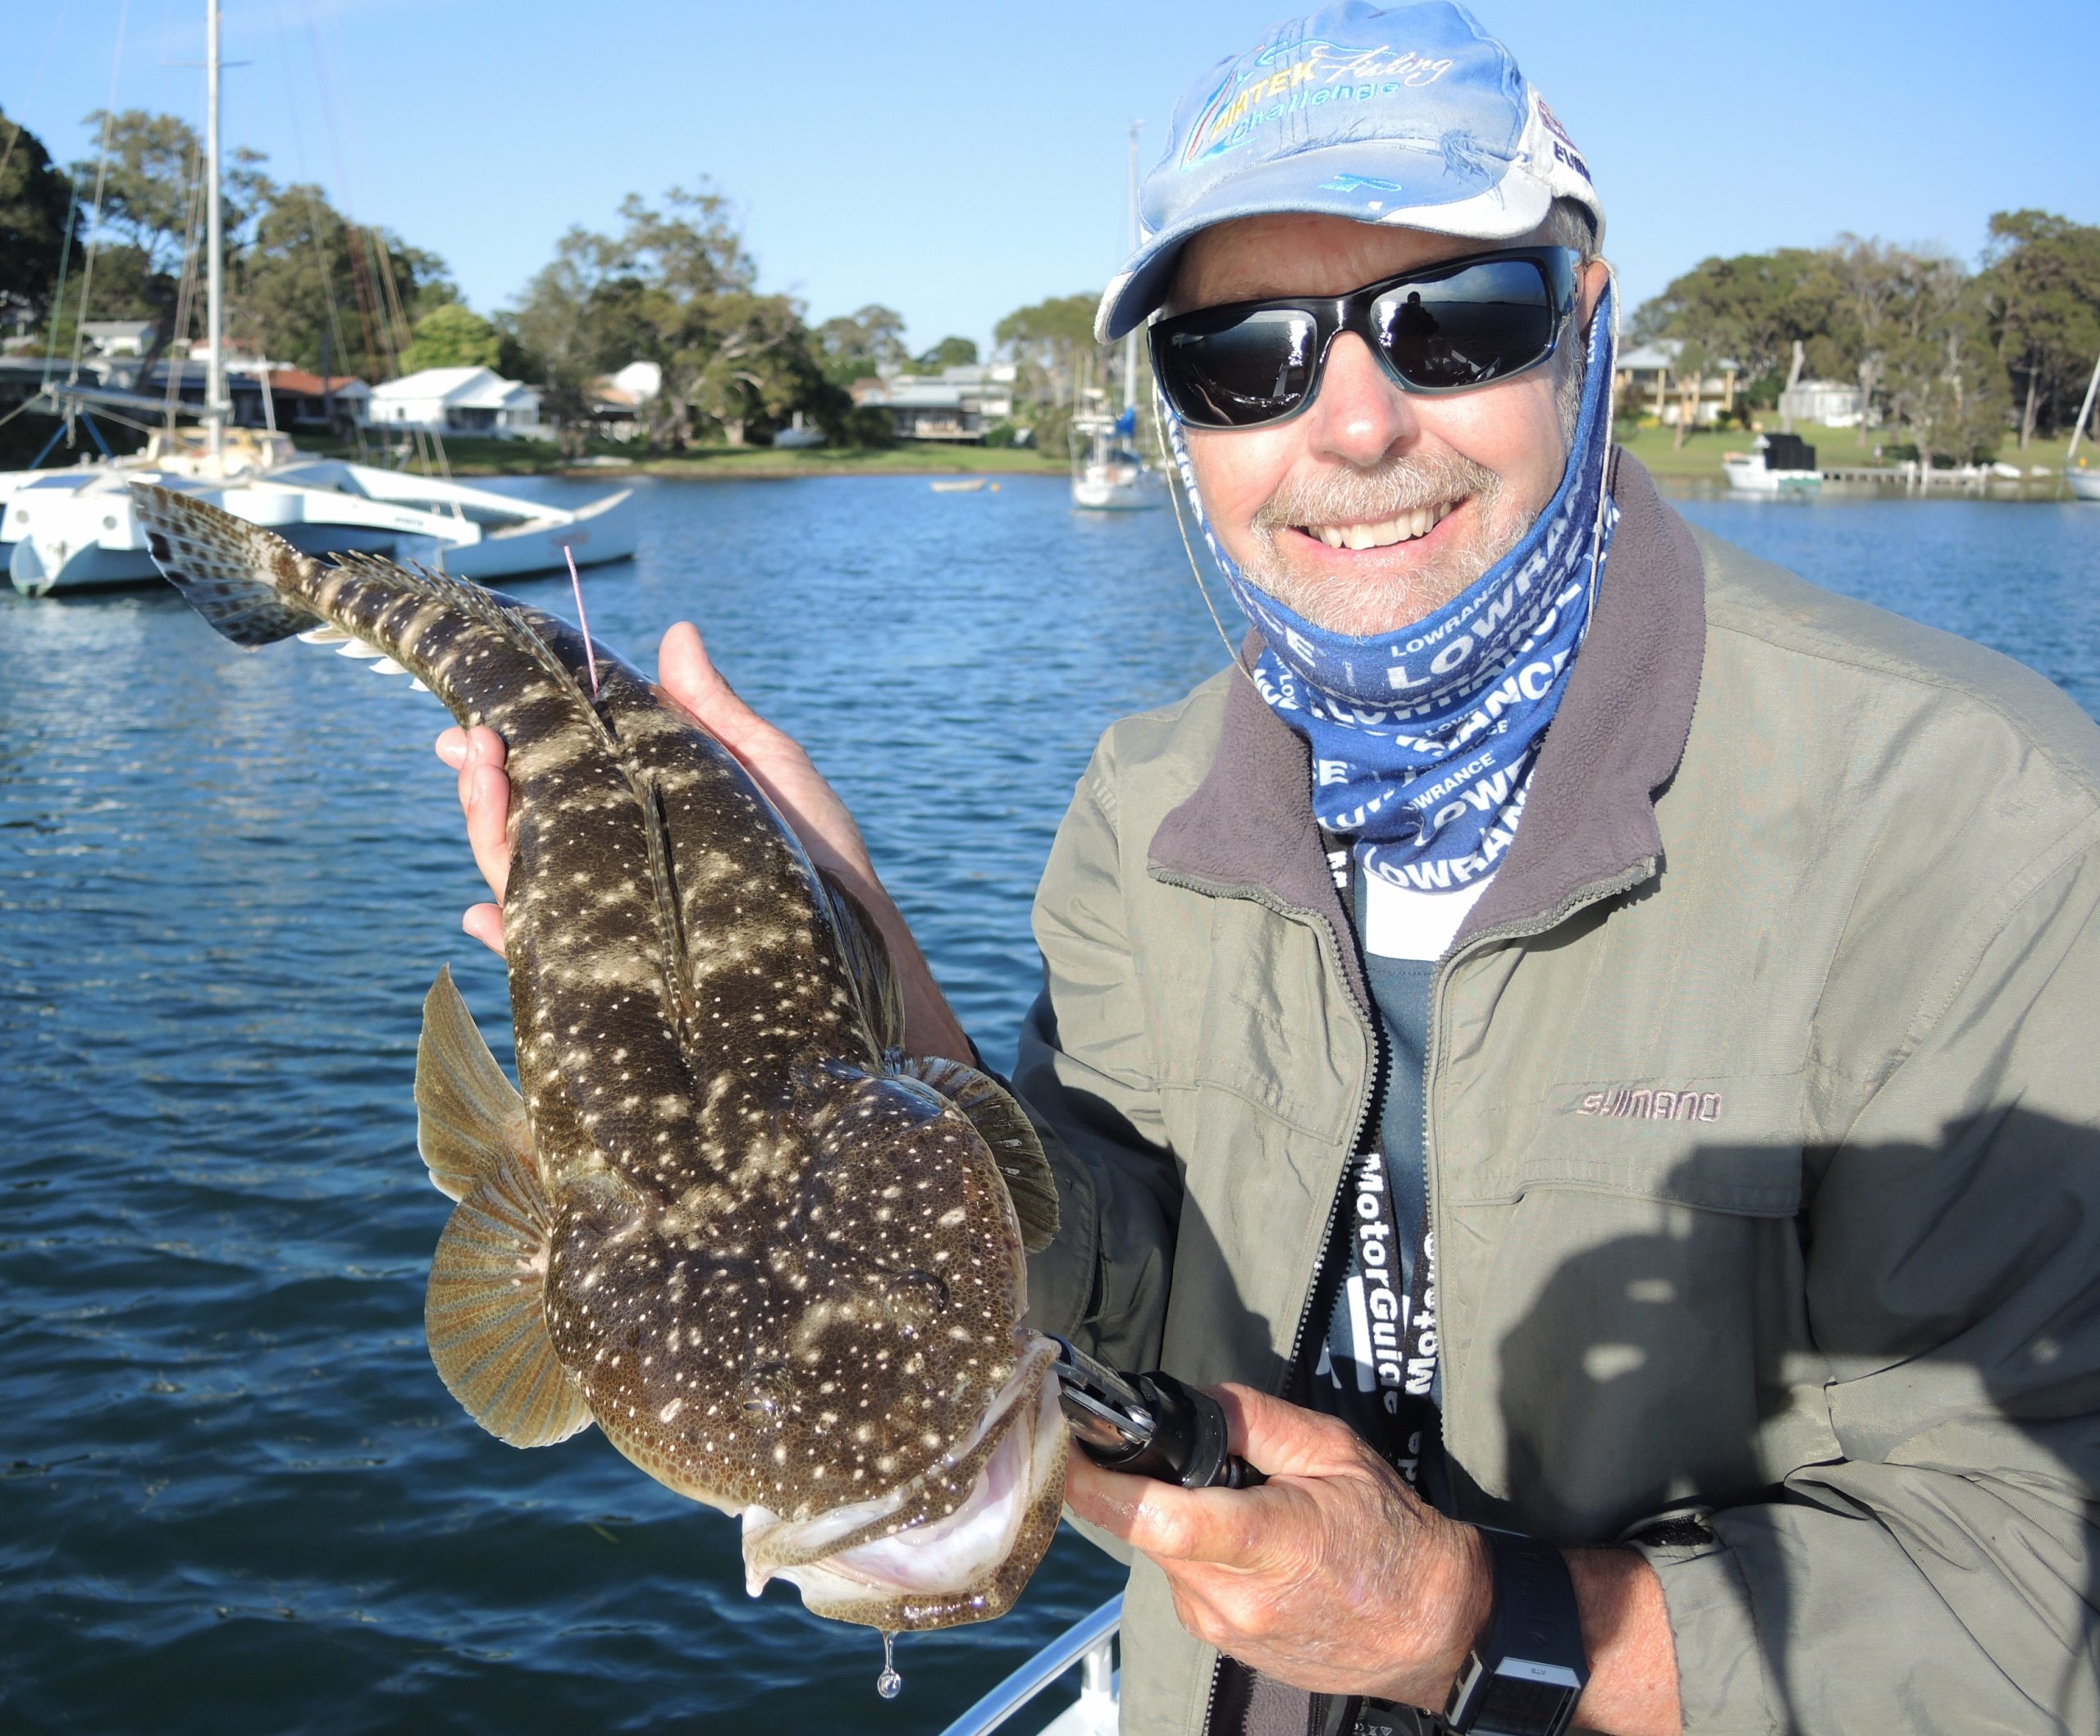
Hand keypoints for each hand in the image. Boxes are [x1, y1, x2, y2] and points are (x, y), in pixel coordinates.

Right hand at [434, 621, 972, 1061]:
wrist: (855, 941)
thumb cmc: (818, 853)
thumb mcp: (770, 768)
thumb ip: (713, 710)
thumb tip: (677, 632)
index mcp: (641, 803)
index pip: (562, 767)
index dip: (511, 742)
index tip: (480, 717)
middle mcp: (615, 855)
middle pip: (525, 818)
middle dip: (484, 783)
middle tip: (472, 745)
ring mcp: (612, 910)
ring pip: (522, 872)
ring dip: (486, 833)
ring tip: (483, 789)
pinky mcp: (621, 966)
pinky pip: (544, 956)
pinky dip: (507, 935)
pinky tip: (482, 915)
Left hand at [1064, 1384, 1490, 1710]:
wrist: (1432, 1628)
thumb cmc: (1391, 1536)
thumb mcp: (1333, 1450)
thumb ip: (1254, 1419)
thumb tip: (1190, 1405)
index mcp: (1266, 1543)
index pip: (1158, 1519)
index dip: (1098, 1485)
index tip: (1061, 1449)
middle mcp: (1232, 1597)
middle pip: (1149, 1528)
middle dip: (1150, 1484)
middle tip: (1193, 1458)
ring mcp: (1223, 1629)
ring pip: (1165, 1554)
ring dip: (1182, 1520)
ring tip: (1246, 1505)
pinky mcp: (1222, 1643)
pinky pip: (1186, 1580)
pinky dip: (1200, 1551)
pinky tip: (1252, 1544)